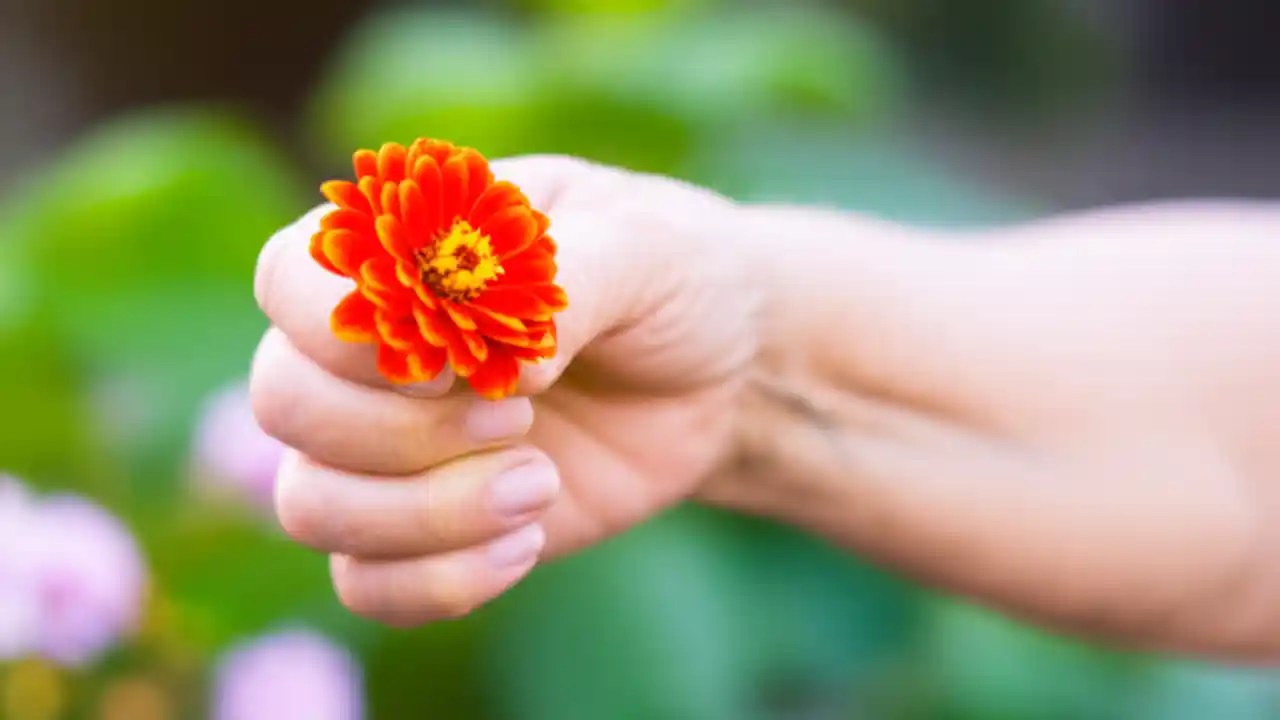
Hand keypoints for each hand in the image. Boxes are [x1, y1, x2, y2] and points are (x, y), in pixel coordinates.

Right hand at [251, 157, 758, 624]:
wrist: (720, 375)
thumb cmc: (671, 280)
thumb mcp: (642, 249)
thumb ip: (568, 282)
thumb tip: (506, 368)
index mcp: (404, 253)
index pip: (288, 279)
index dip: (352, 332)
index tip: (458, 355)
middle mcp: (372, 353)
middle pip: (283, 402)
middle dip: (402, 430)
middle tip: (521, 417)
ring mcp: (390, 447)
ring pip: (310, 504)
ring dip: (426, 513)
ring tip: (540, 484)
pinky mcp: (428, 527)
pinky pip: (364, 583)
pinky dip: (438, 580)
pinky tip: (528, 543)